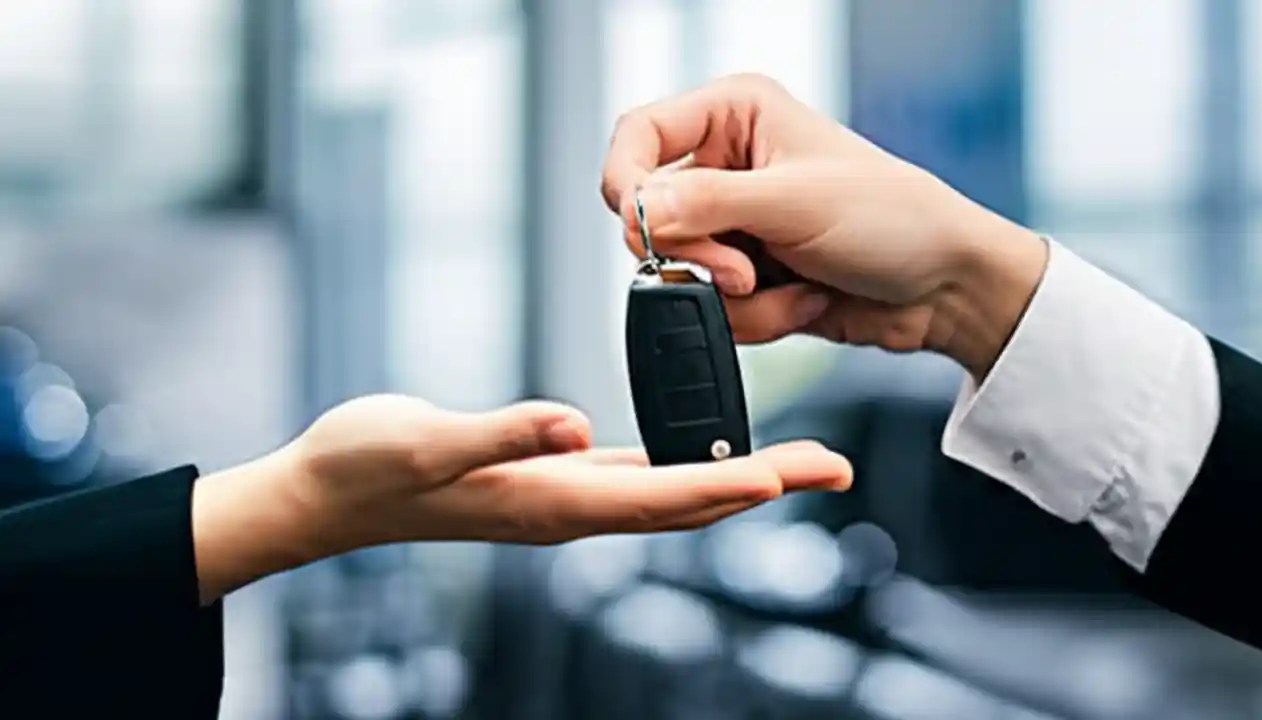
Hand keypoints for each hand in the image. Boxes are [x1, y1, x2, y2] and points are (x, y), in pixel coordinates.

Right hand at [192, 394, 851, 602]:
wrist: (330, 494)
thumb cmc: (370, 468)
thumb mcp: (428, 443)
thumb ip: (501, 435)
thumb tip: (572, 425)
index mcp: (551, 499)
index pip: (661, 496)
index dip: (728, 484)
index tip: (791, 472)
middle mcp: (570, 505)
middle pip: (688, 500)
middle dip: (762, 485)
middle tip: (832, 468)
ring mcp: (562, 496)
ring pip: (670, 490)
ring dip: (735, 476)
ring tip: (793, 462)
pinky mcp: (548, 477)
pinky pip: (636, 474)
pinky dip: (684, 463)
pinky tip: (700, 446)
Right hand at [601, 73, 1048, 378]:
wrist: (945, 289)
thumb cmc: (895, 219)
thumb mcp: (795, 202)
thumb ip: (708, 204)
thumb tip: (640, 210)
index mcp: (734, 114)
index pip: (638, 137)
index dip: (628, 186)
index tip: (649, 232)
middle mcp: (726, 165)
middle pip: (649, 218)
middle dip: (701, 258)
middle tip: (746, 270)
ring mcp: (734, 225)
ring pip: (679, 275)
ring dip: (738, 298)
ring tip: (792, 282)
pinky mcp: (746, 276)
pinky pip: (712, 310)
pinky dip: (757, 319)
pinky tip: (803, 298)